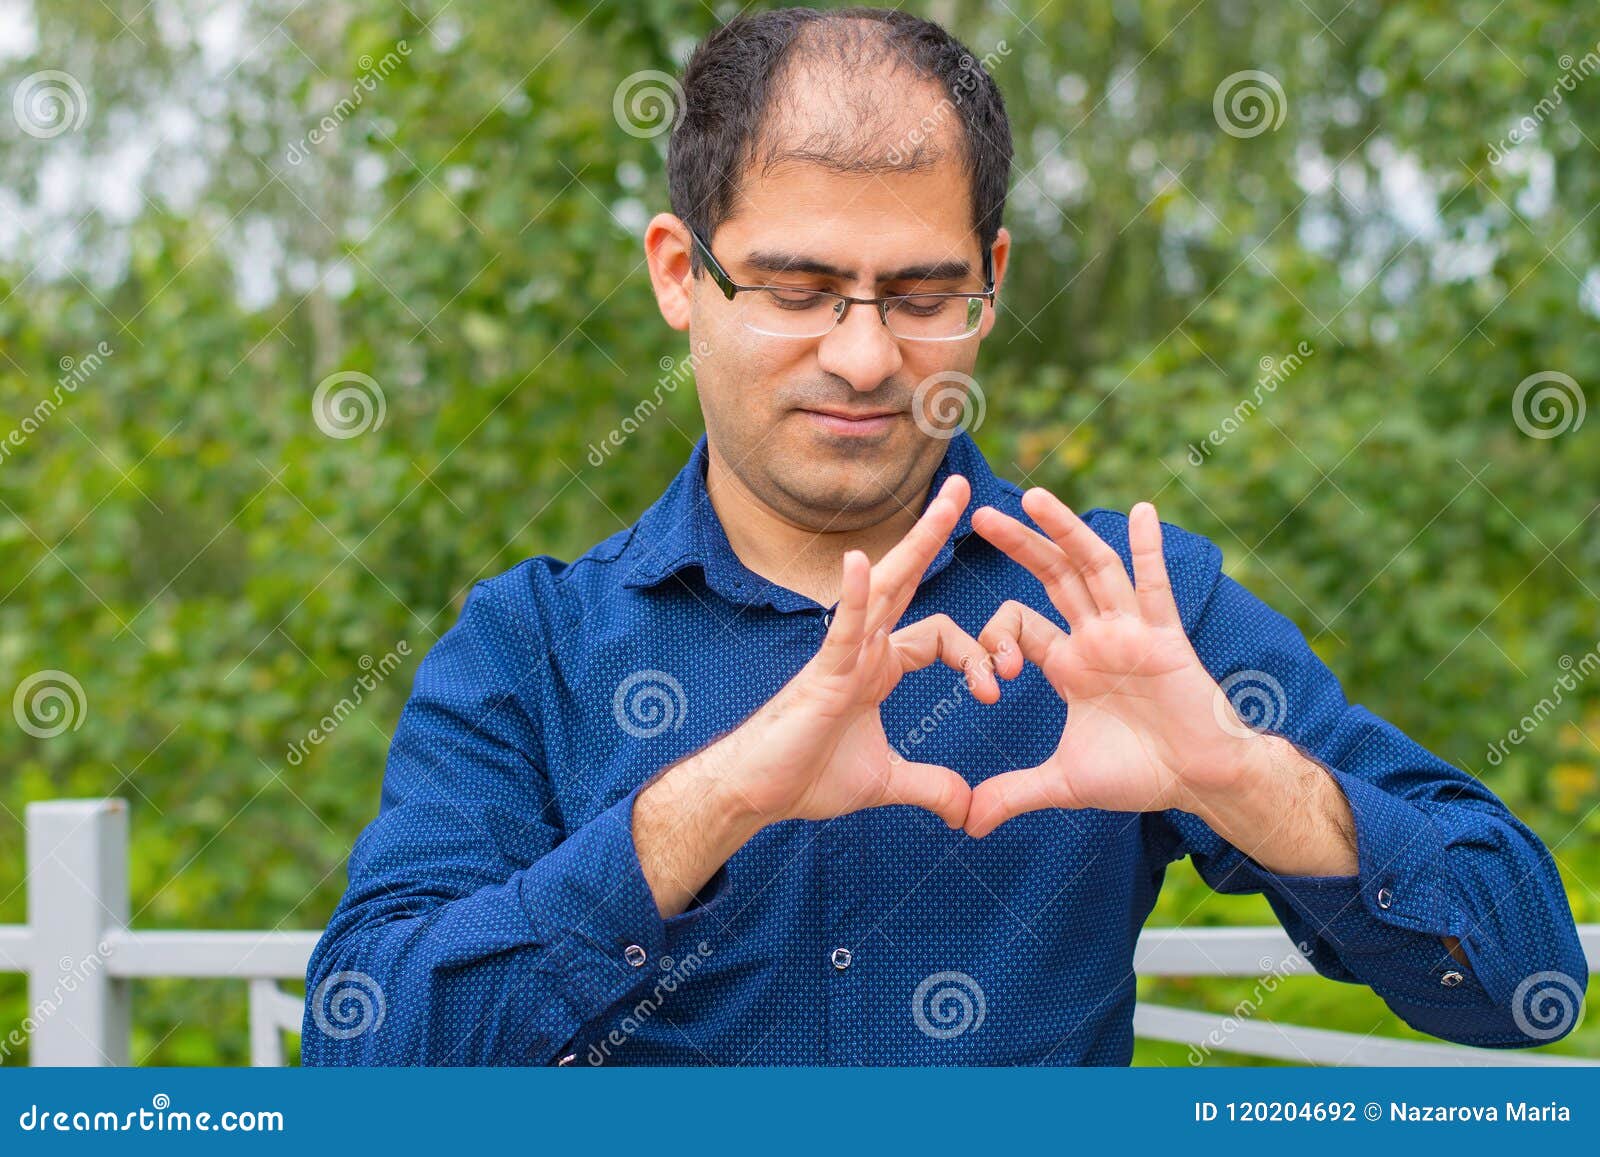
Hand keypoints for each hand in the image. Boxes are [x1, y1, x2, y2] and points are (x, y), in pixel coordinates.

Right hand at [635, 475, 999, 913]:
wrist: (757, 793)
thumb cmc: (807, 777)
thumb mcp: (887, 783)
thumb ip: (931, 787)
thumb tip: (968, 810)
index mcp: (879, 666)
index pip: (941, 636)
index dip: (975, 656)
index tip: (994, 692)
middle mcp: (863, 648)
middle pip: (906, 579)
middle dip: (934, 534)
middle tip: (964, 487)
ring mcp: (843, 655)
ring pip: (884, 587)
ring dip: (916, 542)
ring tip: (945, 502)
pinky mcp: (823, 673)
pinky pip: (842, 627)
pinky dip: (852, 595)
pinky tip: (860, 563)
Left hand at [963, 490, 1261, 837]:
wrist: (1198, 782)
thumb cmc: (1139, 774)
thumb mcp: (1063, 782)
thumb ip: (1012, 794)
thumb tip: (966, 823)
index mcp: (1069, 663)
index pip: (1021, 624)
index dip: (994, 636)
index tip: (987, 676)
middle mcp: (1096, 636)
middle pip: (1051, 576)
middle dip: (1018, 544)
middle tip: (979, 513)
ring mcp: (1131, 631)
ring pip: (1093, 569)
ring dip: (1066, 531)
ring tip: (1034, 496)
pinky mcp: (1166, 638)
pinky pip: (1155, 588)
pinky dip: (1149, 550)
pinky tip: (1140, 511)